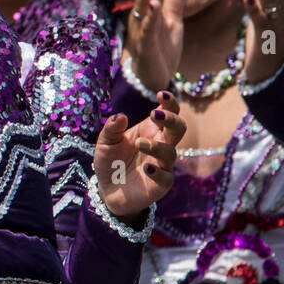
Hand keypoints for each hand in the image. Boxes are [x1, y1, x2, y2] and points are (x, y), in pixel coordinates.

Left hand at [93, 91, 185, 224]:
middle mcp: (160, 145)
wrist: (107, 189)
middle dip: (171, 119)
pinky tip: (147, 168)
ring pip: (171, 153)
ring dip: (157, 146)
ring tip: (139, 144)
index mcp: (150, 130)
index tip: (161, 94)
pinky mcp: (160, 184)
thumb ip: (111, 129)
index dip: (170, 103)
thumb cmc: (110, 160)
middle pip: (178, 128)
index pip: (168, 113)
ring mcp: (162, 165)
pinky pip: (166, 178)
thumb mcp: (105, 142)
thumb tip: (120, 116)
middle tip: (155, 114)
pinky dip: (158, 172)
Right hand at [123, 0, 186, 92]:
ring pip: (143, 4)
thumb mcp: (173, 20)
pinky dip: (150, 16)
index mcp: (148, 8)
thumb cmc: (160, 49)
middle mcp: (140, 16)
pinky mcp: (145, 45)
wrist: (152, 80)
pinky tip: (154, 3)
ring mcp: (140, 30)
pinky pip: (147, 28)